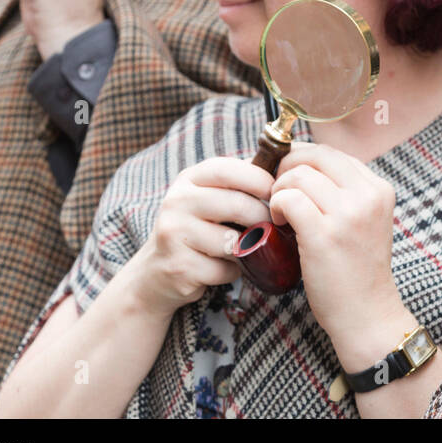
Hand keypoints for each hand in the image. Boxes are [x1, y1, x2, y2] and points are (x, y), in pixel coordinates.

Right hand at [129, 157, 273, 316]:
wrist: (156, 271)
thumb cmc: (198, 228)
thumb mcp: (209, 196)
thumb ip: (238, 184)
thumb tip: (285, 175)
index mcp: (188, 179)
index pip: (227, 170)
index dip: (258, 179)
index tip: (276, 191)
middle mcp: (176, 202)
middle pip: (237, 206)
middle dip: (262, 217)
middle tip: (273, 226)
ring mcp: (173, 234)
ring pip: (232, 241)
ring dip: (247, 249)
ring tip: (244, 248)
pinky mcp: (178, 267)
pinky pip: (224, 269)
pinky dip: (233, 272)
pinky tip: (224, 268)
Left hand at [268, 143, 400, 331]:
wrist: (367, 313)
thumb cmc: (358, 269)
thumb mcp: (367, 221)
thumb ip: (347, 194)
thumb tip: (305, 167)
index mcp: (379, 189)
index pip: (333, 153)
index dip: (304, 158)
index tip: (290, 175)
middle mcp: (368, 196)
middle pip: (316, 156)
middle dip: (288, 167)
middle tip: (277, 188)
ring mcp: (348, 215)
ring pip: (299, 175)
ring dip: (280, 189)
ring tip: (280, 211)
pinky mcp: (324, 235)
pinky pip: (288, 199)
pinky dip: (276, 205)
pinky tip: (278, 221)